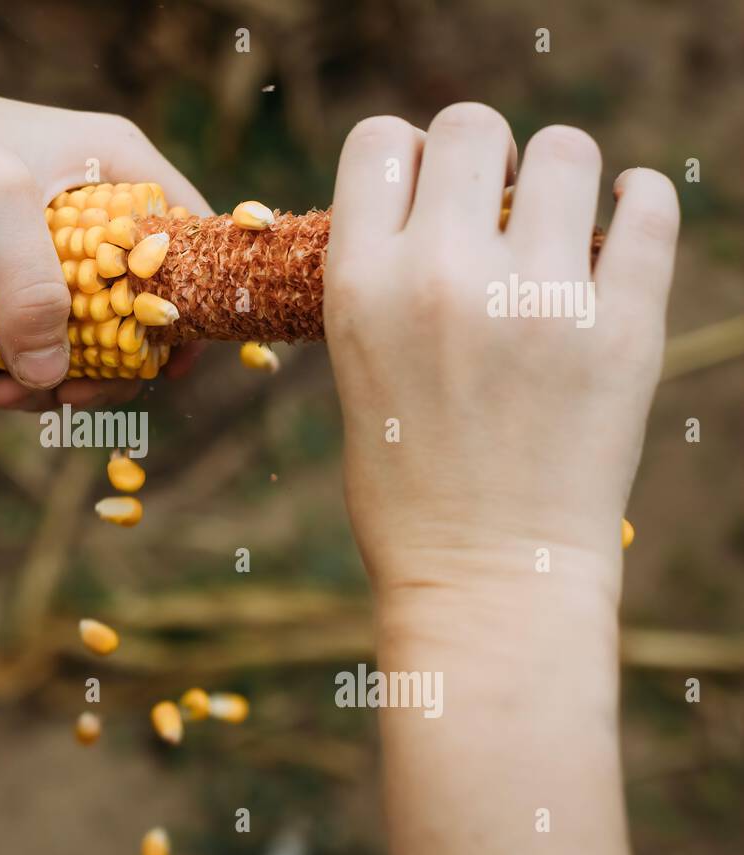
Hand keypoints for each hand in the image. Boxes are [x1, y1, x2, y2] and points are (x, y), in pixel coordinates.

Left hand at [0, 65, 212, 409]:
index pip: (186, 241)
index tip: (168, 370)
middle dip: (104, 364)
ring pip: (76, 330)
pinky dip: (8, 367)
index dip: (188, 308)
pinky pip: (26, 334)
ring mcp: (43, 242)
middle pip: (134, 303)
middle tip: (62, 398)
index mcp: (115, 165)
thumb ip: (31, 289)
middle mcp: (89, 203)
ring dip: (47, 376)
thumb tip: (51, 377)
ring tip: (0, 397)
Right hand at [323, 103, 678, 854]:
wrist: (485, 579)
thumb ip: (384, 281)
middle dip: (481, 155)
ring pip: (564, 149)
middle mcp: (441, 274)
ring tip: (555, 224)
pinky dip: (638, 203)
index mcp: (360, 285)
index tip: (425, 190)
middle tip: (495, 205)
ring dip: (558, 174)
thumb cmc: (407, 484)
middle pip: (469, 125)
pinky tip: (619, 227)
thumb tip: (435, 203)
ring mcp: (536, 296)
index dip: (405, 156)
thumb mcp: (357, 372)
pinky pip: (648, 205)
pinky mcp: (620, 323)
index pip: (379, 142)